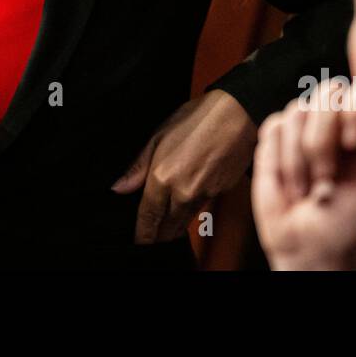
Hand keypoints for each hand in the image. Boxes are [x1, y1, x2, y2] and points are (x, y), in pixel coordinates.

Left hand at [111, 89, 257, 243]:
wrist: (236, 114)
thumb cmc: (198, 119)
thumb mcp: (158, 136)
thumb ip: (138, 166)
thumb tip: (119, 187)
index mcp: (163, 178)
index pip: (148, 218)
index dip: (142, 235)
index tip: (138, 242)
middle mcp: (183, 193)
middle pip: (167, 228)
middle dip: (157, 235)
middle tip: (150, 235)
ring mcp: (203, 195)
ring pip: (184, 222)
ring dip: (174, 226)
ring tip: (165, 226)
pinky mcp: (219, 194)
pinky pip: (200, 210)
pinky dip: (191, 211)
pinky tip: (186, 202)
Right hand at [251, 83, 355, 269]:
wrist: (311, 247)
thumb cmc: (352, 219)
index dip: (351, 111)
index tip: (354, 145)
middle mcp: (336, 120)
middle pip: (325, 92)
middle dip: (322, 142)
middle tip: (327, 180)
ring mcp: (303, 127)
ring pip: (297, 111)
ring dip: (300, 160)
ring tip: (308, 188)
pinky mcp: (273, 138)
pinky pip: (273, 128)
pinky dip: (280, 160)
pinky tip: (289, 183)